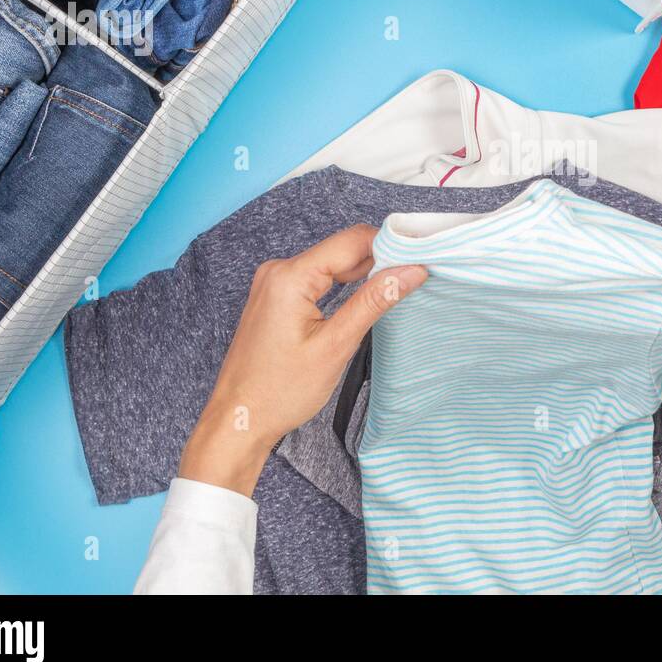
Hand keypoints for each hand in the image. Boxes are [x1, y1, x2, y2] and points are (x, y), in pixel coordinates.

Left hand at [178, 225, 426, 496]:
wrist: (239, 421)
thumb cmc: (278, 392)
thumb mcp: (335, 346)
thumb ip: (374, 302)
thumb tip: (411, 271)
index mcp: (289, 277)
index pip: (353, 241)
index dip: (392, 245)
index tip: (423, 257)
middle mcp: (278, 271)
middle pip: (343, 249)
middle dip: (381, 259)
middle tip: (416, 277)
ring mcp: (274, 283)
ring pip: (332, 264)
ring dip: (364, 273)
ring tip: (396, 289)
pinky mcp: (276, 297)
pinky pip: (318, 278)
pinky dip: (344, 285)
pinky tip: (364, 298)